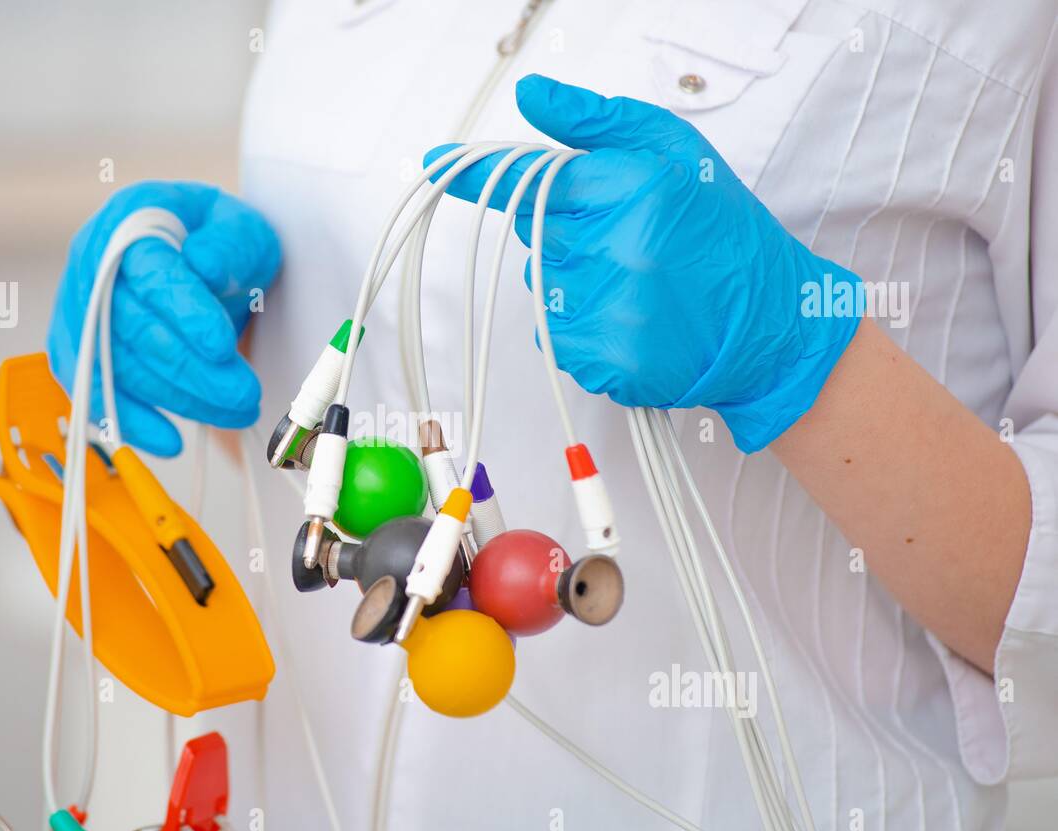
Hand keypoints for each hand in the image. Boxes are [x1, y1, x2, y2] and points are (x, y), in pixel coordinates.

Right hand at [48, 180, 280, 455]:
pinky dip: (129, 421)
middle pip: (131, 325)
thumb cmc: (220, 245)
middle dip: (192, 368)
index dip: (184, 310)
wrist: (200, 262)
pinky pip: (90, 391)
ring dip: (176, 398)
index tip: (222, 346)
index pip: (150, 269)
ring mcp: (78, 305)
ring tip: (232, 412)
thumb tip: (202, 264)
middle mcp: (92, 259)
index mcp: (132, 218)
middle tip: (243, 395)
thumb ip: (230, 244)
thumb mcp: (243, 230)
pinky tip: (170, 441)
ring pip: (116, 365)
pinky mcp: (78, 347)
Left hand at [425, 74, 863, 452]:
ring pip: (542, 288)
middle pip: (535, 236)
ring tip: (636, 285)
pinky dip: (582, 331)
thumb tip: (529, 96)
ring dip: (573, 284)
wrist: (770, 323)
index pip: (532, 181)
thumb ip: (596, 121)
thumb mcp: (673, 151)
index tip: (435, 165)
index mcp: (631, 188)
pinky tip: (630, 321)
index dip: (487, 176)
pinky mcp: (605, 359)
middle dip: (567, 235)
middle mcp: (615, 248)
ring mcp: (608, 308)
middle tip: (626, 242)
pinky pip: (557, 336)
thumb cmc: (721, 232)